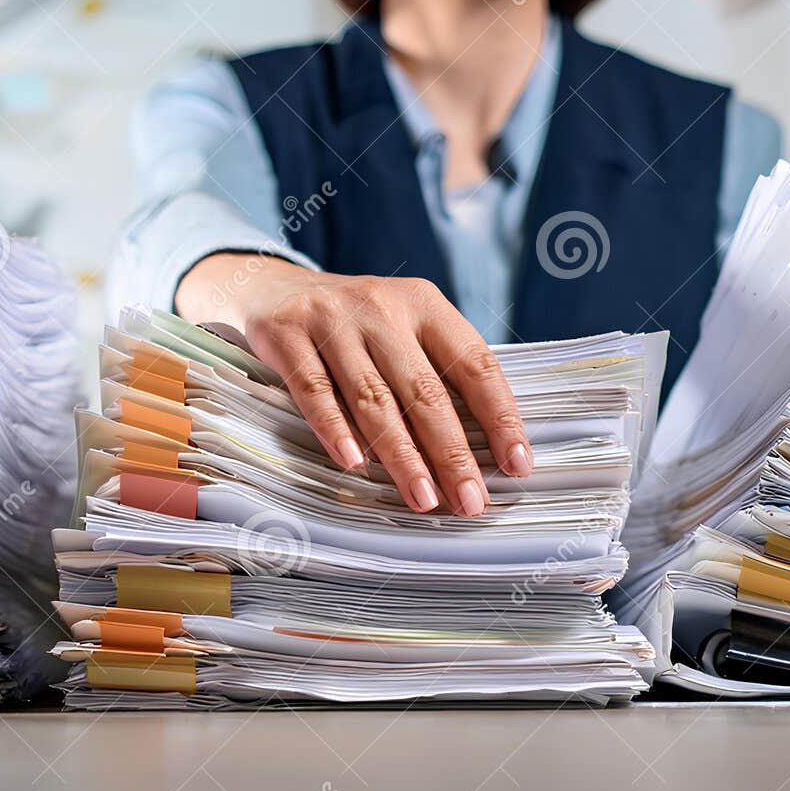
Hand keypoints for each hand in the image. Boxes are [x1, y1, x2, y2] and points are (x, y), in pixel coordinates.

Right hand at [177, 253, 532, 515]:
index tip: (516, 465)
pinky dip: (335, 430)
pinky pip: (314, 391)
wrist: (274, 289)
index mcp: (425, 304)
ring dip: (402, 455)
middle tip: (470, 501)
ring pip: (374, 398)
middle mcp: (383, 308)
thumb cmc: (356, 325)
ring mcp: (333, 320)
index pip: (475, 364)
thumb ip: (437, 372)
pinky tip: (354, 466)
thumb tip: (485, 450)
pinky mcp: (288, 336)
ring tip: (423, 499)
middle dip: (452, 453)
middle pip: (426, 391)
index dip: (500, 417)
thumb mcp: (404, 328)